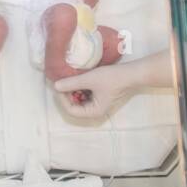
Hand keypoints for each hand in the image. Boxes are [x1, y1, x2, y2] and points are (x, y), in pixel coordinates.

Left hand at [52, 48, 179, 119]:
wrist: (132, 74)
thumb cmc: (112, 78)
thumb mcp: (89, 79)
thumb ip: (71, 83)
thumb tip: (55, 86)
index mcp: (94, 112)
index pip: (71, 110)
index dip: (62, 99)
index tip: (58, 86)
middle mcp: (96, 111)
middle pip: (75, 106)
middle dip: (67, 94)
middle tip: (62, 81)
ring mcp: (99, 104)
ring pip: (80, 100)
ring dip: (74, 90)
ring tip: (70, 78)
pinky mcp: (101, 96)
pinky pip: (86, 95)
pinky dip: (81, 88)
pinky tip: (79, 78)